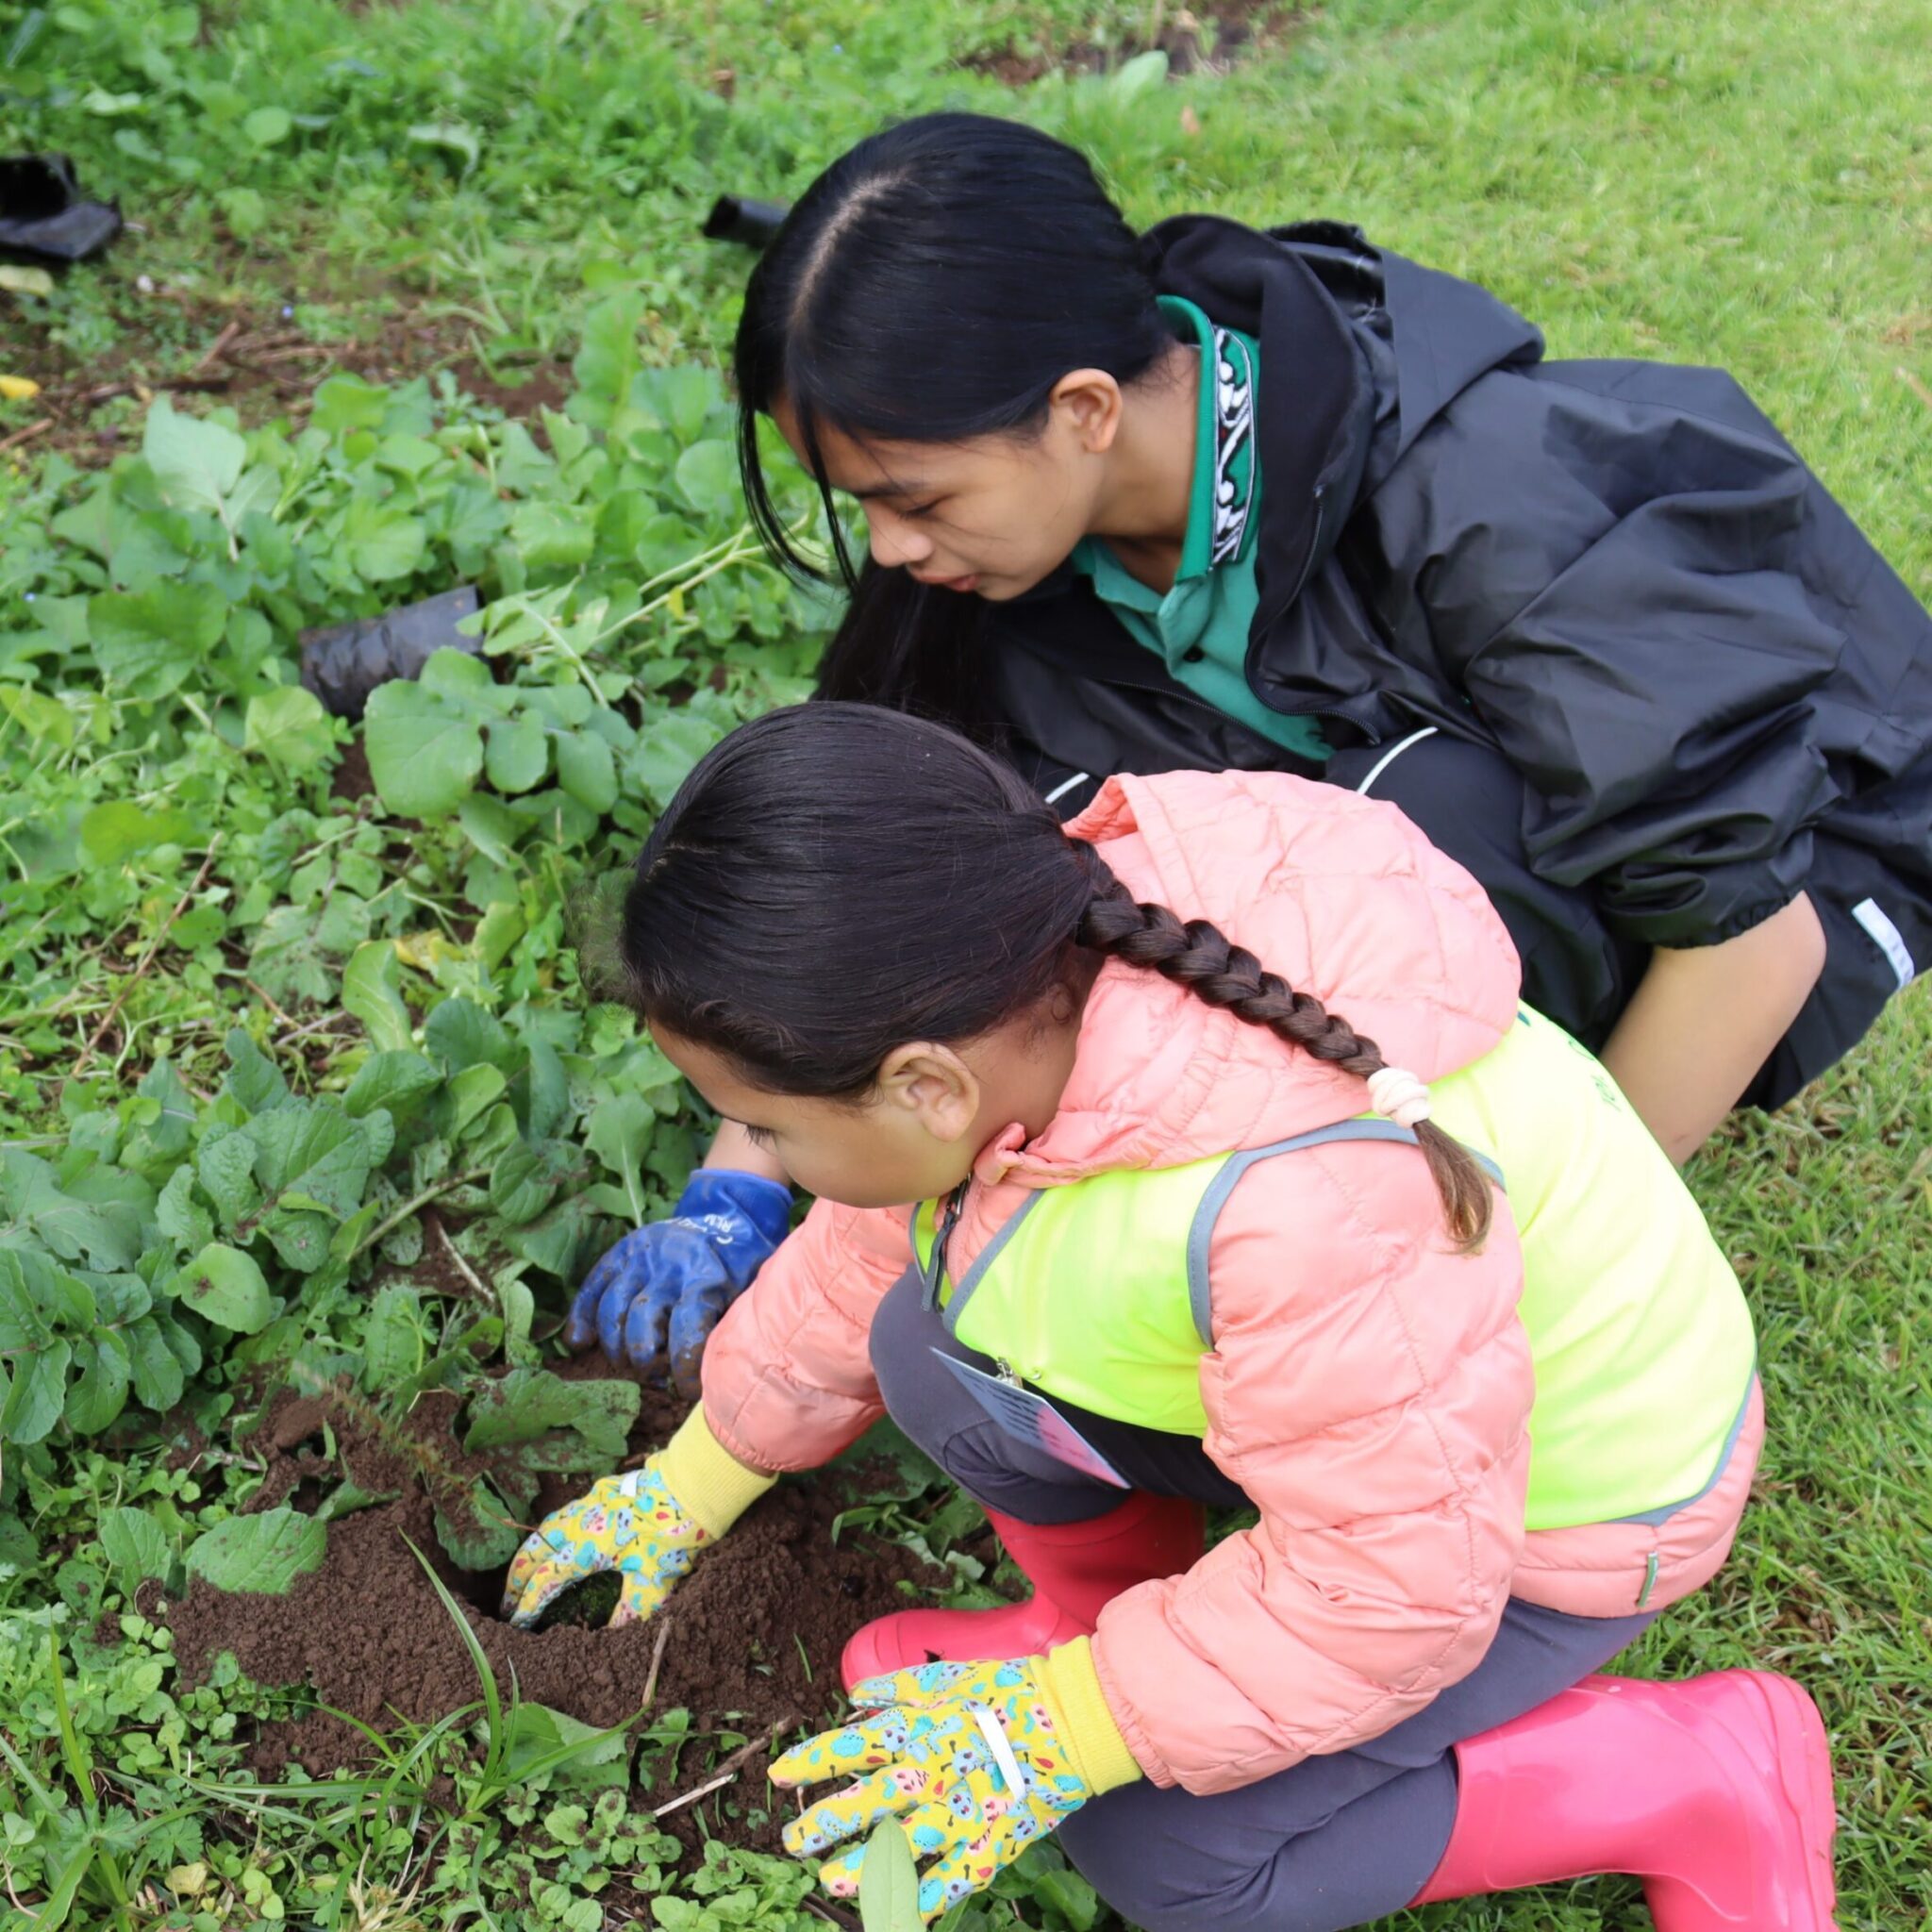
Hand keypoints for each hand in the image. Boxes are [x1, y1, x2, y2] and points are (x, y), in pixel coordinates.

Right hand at [500, 1457, 705, 1628]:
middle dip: (516, 1579)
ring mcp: (588, 1503)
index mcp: (587, 1547)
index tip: (518, 1624)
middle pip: (533, 1551)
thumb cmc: (672, 1536)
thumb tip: (610, 1634)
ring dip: (530, 1554)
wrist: (690, 1488)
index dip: (528, 1604)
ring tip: (521, 1576)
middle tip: (507, 1605)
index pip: (546, 1580)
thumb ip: (629, 1611)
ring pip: (544, 1529)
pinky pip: (562, 1514)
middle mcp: (579, 1522)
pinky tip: (553, 1542)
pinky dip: (547, 1533)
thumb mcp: (653, 1581)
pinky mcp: (600, 1492)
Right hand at [566, 1168, 792, 1392]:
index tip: (686, 1391)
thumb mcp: (750, 1291)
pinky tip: (579, 1341)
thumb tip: (718, 1379)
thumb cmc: (742, 1266)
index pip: (689, 1329)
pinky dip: (582, 1315)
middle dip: (644, 1360)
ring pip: (613, 1308)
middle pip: (643, 1321)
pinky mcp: (623, 1250)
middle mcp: (671, 1266)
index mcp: (707, 1278)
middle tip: (654, 1377)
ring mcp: (643, 1256)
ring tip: (628, 1365)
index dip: (683, 1367)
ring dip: (615, 1346)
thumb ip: (730, 1328)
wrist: (730, 1214)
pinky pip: (594, 1285)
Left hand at [772, 1647, 1138, 1922]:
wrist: (1070, 1719)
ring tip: (830, 1881)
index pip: (848, 1747)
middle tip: (792, 1842)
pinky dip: (922, 1903)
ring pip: (896, 1850)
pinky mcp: (988, 1843)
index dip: (808, 1764)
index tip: (779, 1778)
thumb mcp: (945, 1677)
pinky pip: (949, 1882)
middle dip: (820, 1826)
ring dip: (859, 1869)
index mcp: (915, 1729)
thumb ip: (896, 1688)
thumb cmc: (1005, 1691)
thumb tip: (855, 1696)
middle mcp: (928, 1773)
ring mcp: (958, 1813)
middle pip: (862, 1804)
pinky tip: (898, 1916)